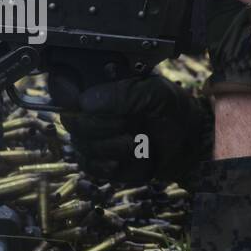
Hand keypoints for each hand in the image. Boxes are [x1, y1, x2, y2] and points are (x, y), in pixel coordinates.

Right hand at [59, 74, 208, 183]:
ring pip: (81, 145)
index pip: (62, 86)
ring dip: (111, 146)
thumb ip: (123, 93)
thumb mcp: (155, 92)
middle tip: (127, 123)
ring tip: (136, 141)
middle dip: (100, 125)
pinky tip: (124, 159)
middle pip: (70, 120)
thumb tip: (85, 102)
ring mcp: (92, 138)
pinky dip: (107, 164)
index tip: (83, 102)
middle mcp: (90, 112)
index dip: (66, 94)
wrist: (188, 142)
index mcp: (99, 87)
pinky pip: (89, 165)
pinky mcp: (99, 162)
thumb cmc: (172, 110)